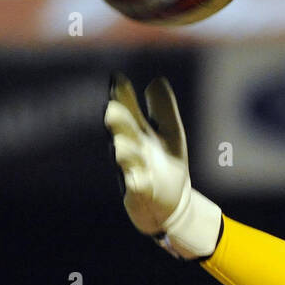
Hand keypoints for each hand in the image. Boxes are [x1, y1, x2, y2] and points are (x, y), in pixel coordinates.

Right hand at [104, 73, 221, 258]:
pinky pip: (136, 186)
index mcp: (136, 132)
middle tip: (111, 109)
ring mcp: (133, 172)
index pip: (126, 110)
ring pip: (125, 159)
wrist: (172, 205)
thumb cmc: (166, 165)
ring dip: (124, 151)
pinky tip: (137, 177)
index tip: (117, 79)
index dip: (121, 95)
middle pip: (121, 132)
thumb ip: (163, 108)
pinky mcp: (139, 194)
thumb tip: (156, 80)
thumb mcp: (170, 133)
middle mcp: (130, 149)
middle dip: (117, 121)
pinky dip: (136, 181)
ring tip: (122, 145)